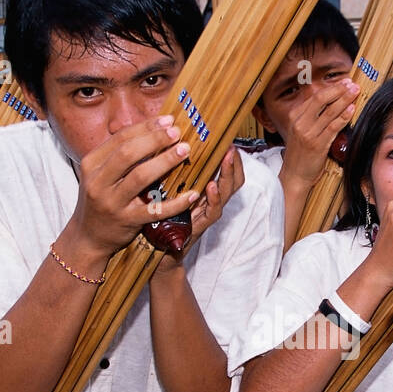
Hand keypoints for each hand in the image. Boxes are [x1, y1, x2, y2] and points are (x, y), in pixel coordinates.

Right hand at [72, 116, 196, 259]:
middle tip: (178, 133)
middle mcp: (98, 182)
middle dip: (155, 140)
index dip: (146, 127)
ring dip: (165, 162)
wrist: (88, 236)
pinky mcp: (127, 221)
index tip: (168, 120)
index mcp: (91, 164)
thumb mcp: (100, 173)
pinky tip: (192, 194)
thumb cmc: (99, 199)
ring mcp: (112, 203)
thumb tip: (152, 129)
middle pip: (128, 154)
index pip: (120, 138)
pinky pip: (155, 210)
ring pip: (140, 177)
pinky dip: (176, 202)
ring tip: (184, 151)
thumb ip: (119, 154)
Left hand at [155, 147, 245, 275]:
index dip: (228, 155)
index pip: (223, 170)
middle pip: (232, 180)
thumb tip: (165, 144)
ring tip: (227, 159)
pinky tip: (211, 186)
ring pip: (226, 193)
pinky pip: (212, 212)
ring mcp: (205, 215)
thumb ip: (171, 173)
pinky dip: (213, 199)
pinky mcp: (199, 227)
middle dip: (234, 162)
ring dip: (227, 175)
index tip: (225, 137)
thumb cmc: (160, 221)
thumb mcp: (166, 192)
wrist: (157, 254)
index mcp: (202, 191)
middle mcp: (208, 202)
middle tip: (231, 145)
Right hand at [277, 79, 358, 185]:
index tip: (343, 82)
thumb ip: (310, 116)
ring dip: (344, 100)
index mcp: (295, 116)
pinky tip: (352, 109)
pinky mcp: (317, 145)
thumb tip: (328, 101)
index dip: (331, 88)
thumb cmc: (300, 154)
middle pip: (321, 99)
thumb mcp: (300, 131)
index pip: (314, 96)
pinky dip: (343, 117)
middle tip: (351, 84)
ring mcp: (308, 134)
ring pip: (329, 112)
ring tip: (355, 92)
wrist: (294, 175)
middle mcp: (300, 123)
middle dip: (339, 89)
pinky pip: (333, 127)